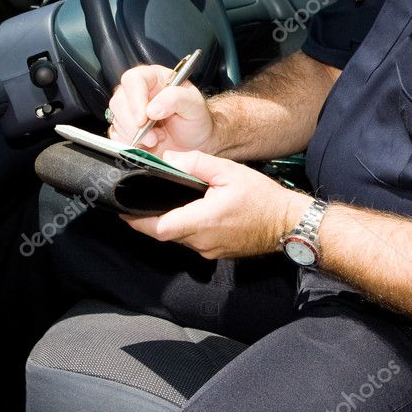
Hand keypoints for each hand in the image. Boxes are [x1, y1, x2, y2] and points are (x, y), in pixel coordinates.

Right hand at [106, 64, 214, 153]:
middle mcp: (138, 92)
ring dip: (134, 135)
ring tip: (157, 139)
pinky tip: (147, 145)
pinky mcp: (125, 130)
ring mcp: (130, 111)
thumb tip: (152, 109)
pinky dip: (129, 144)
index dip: (135, 99)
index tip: (143, 119)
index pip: (133, 79)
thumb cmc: (196, 119)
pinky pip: (116, 136)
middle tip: (153, 137)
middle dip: (133, 123)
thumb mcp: (194, 105)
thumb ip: (175, 99)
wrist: (196, 142)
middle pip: (119, 101)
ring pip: (116, 120)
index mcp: (154, 78)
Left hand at [121, 151, 310, 258]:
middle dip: (150, 220)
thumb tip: (170, 159)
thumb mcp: (229, 171)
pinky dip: (186, 228)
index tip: (123, 212)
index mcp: (203, 221)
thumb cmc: (263, 198)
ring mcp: (210, 250)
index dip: (138, 221)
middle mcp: (203, 241)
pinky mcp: (218, 252)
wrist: (288, 223)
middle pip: (166, 234)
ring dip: (169, 223)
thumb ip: (197, 164)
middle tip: (138, 203)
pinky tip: (190, 212)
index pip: (159, 228)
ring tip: (164, 203)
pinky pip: (193, 242)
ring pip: (179, 238)